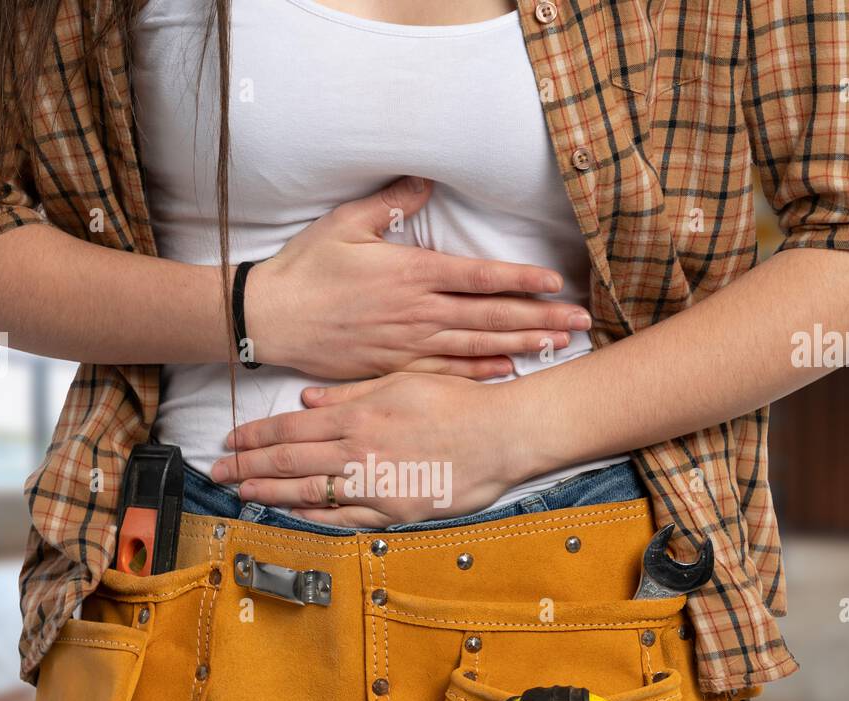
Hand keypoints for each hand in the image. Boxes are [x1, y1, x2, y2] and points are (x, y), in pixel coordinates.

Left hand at [210, 373, 531, 526]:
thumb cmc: (458, 402)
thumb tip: (307, 397)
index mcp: (357, 414)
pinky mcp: (394, 509)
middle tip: (217, 471)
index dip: (255, 437)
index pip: (291, 427)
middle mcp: (358, 450)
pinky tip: (291, 517)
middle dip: (247, 466)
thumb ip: (350, 392)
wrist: (503, 434)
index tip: (231, 441)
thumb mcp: (401, 382)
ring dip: (270, 494)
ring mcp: (374, 483)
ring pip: (309, 492)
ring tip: (242, 494)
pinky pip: (344, 518)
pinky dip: (314, 518)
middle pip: (289, 461)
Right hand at [243, 176, 590, 379]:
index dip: (521, 280)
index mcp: (411, 272)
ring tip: (559, 345)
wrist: (268, 319)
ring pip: (476, 346)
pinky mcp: (392, 367)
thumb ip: (392, 202)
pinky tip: (508, 370)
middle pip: (491, 316)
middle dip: (539, 318)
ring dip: (521, 345)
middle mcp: (417, 311)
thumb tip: (425, 180)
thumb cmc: (305, 268)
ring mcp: (407, 343)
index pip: (480, 277)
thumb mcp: (346, 223)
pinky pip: (446, 372)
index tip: (556, 282)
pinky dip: (479, 372)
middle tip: (580, 321)